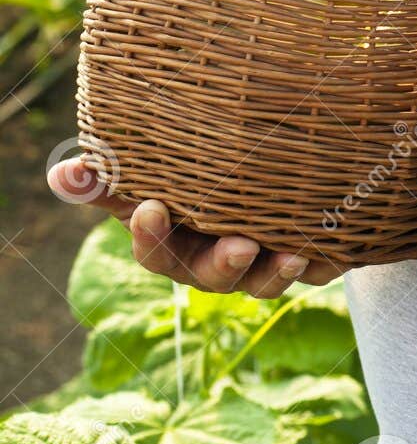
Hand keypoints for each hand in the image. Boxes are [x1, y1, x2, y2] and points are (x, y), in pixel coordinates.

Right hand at [47, 157, 346, 297]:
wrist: (277, 162)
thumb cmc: (199, 167)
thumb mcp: (157, 164)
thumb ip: (109, 172)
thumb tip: (62, 174)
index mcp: (177, 239)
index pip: (156, 250)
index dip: (151, 236)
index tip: (150, 206)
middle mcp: (218, 258)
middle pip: (213, 275)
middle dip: (223, 263)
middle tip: (238, 244)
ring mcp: (263, 261)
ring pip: (265, 282)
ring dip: (275, 273)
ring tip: (288, 255)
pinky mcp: (310, 253)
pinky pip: (317, 267)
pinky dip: (321, 261)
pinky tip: (326, 248)